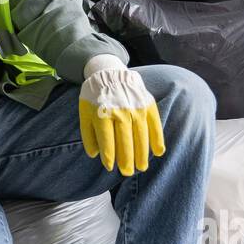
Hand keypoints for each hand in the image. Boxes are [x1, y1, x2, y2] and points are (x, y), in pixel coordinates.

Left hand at [78, 54, 164, 176]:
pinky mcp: (147, 104)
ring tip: (142, 167)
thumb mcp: (84, 112)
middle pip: (125, 141)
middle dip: (126, 159)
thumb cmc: (94, 97)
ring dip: (142, 154)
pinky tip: (158, 152)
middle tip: (127, 172)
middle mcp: (121, 111)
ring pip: (141, 135)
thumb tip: (95, 155)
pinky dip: (157, 139)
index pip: (107, 140)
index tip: (110, 167)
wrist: (109, 72)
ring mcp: (136, 107)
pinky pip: (154, 124)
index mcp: (103, 113)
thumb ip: (88, 134)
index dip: (109, 156)